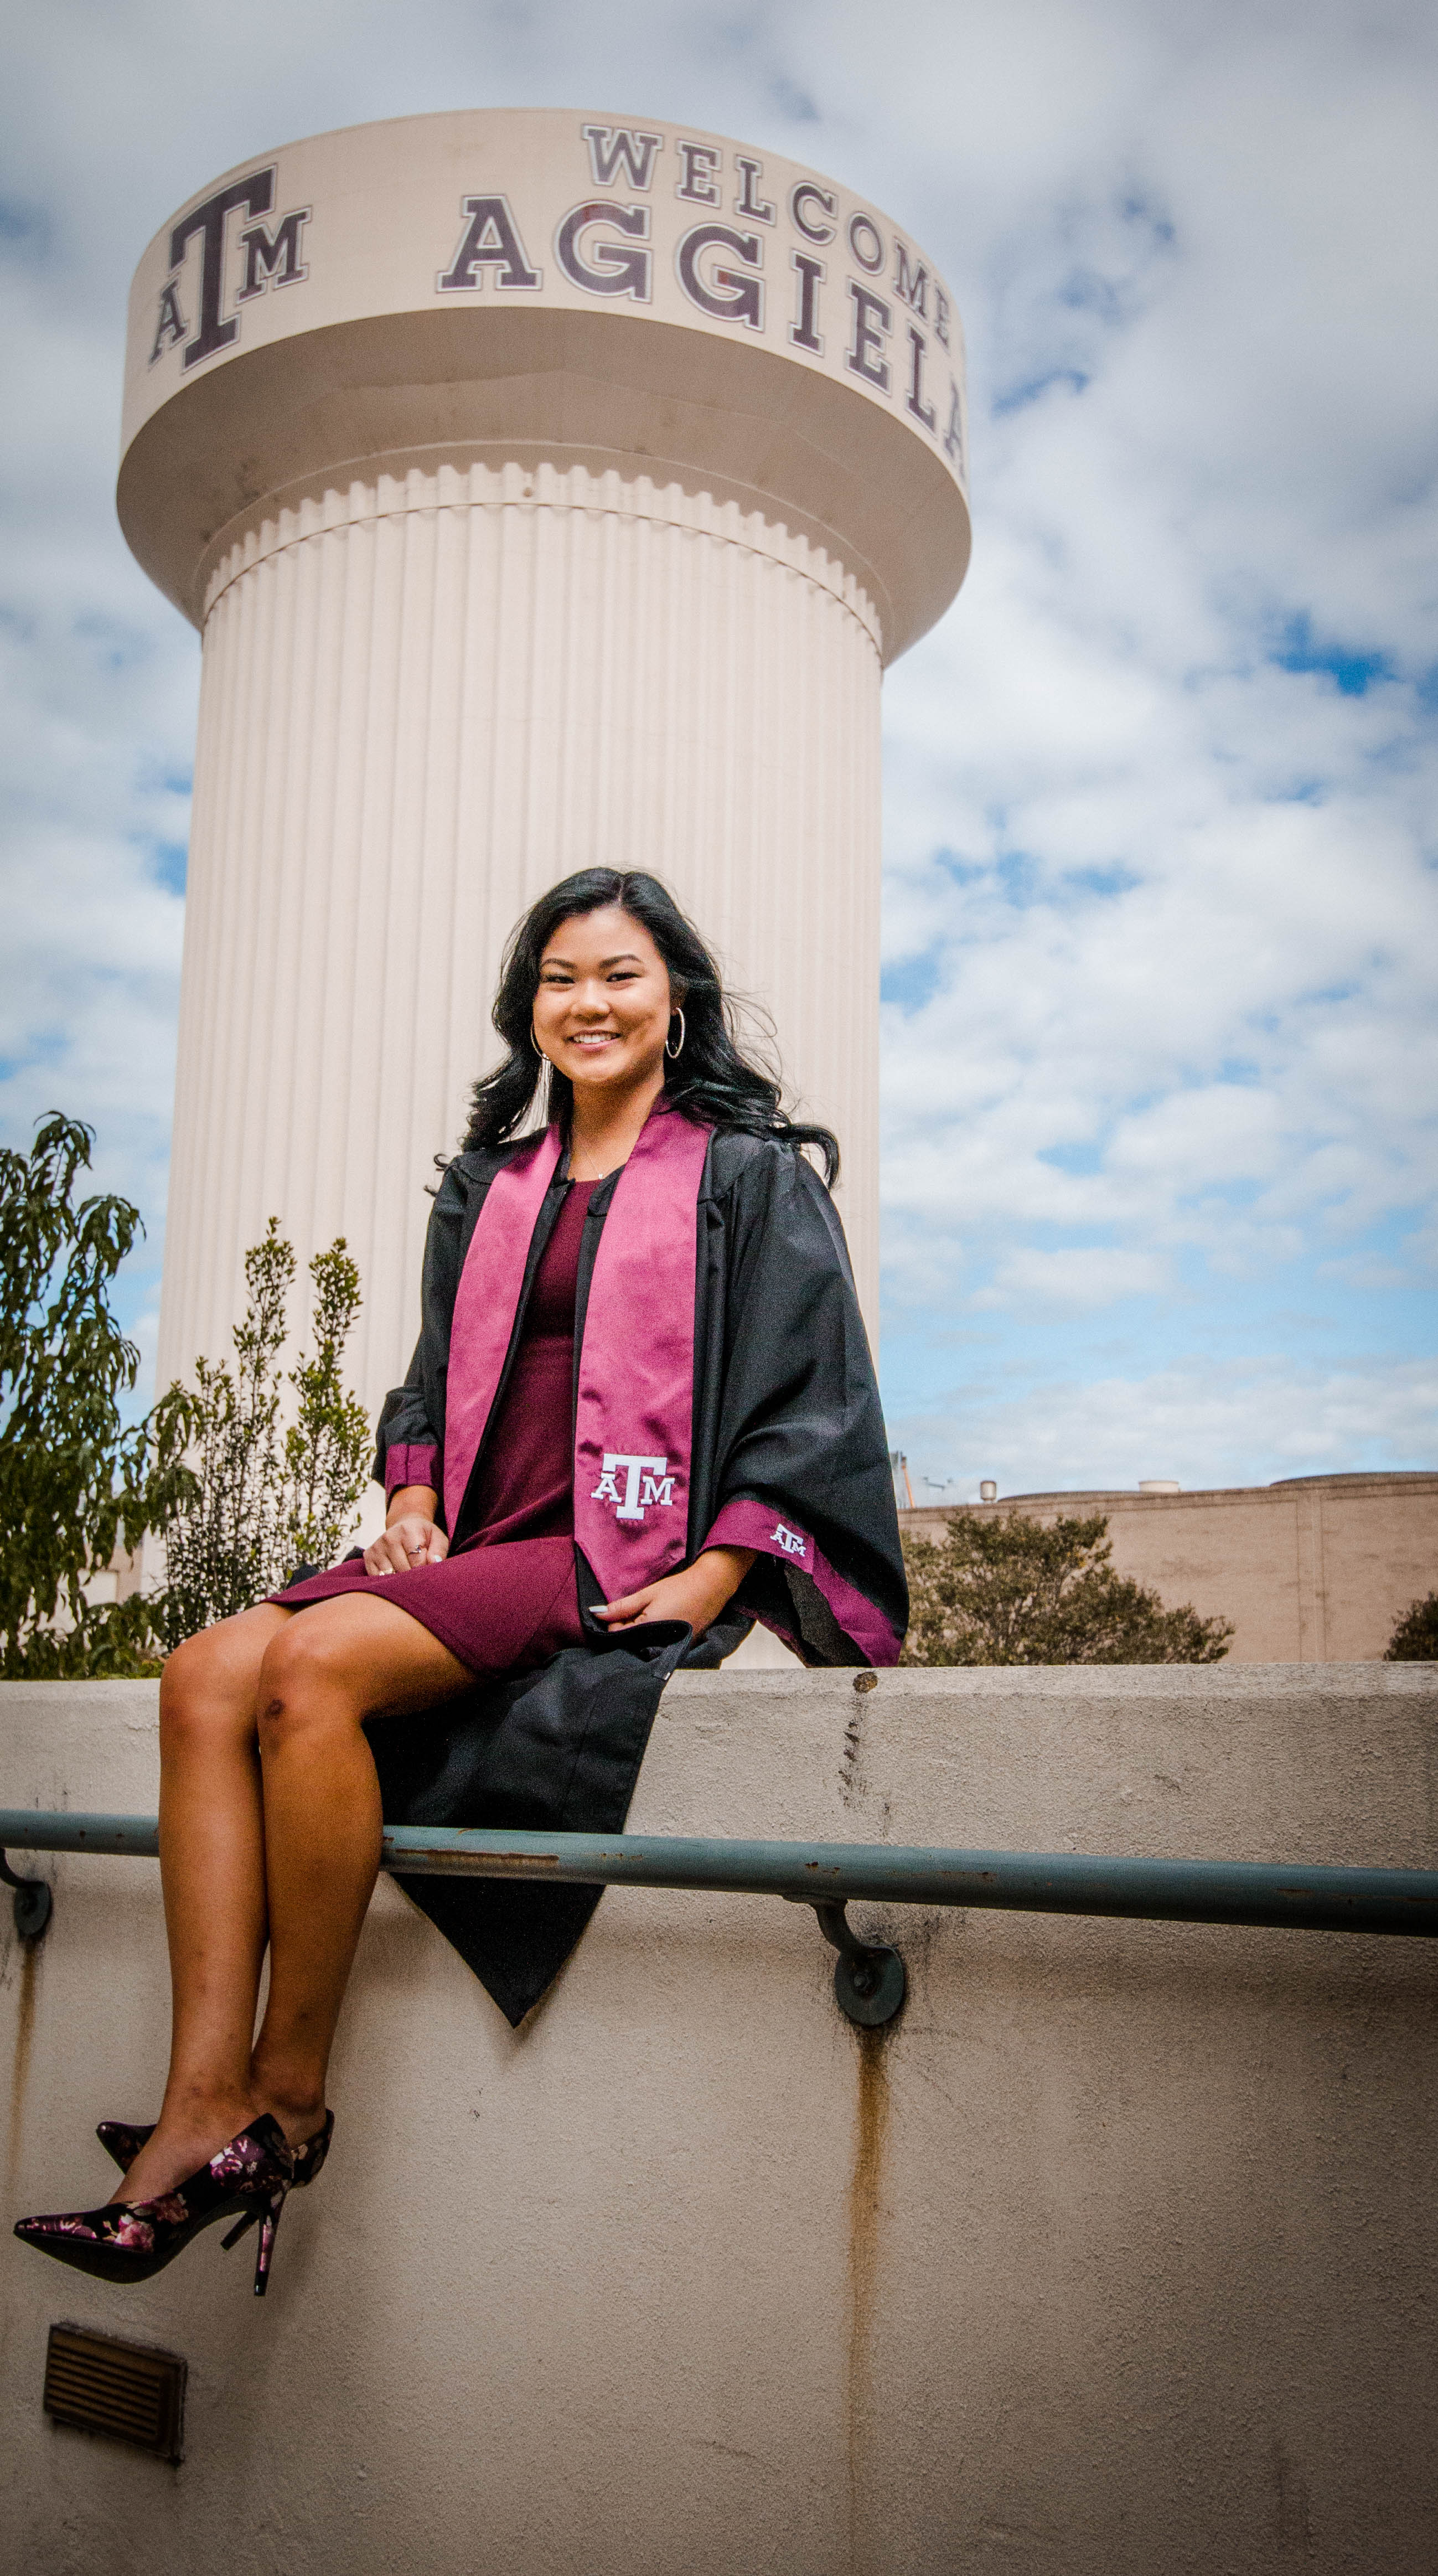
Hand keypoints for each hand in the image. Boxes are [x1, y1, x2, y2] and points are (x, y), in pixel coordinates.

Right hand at [363, 1513, 448, 1576]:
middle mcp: (389, 1537)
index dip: (425, 1571)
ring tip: (407, 1572)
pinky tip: (395, 1573)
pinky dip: (387, 1581)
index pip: (417, 1562)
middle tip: (418, 1574)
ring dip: (400, 1580)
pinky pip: (377, 1578)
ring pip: (390, 1577)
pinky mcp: (368, 1556)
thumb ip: (439, 1550)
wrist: (405, 1526)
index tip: (427, 1570)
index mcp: (407, 1531)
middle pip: (403, 1571)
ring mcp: (377, 1547)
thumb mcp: (437, 1538)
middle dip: (413, 1578)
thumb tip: (433, 1563)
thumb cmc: (423, 1535)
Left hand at [592, 1546, 754, 1636]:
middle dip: (628, 1629)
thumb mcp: (647, 1594)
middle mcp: (658, 1645)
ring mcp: (671, 1648)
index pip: (617, 1636)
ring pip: (644, 1646)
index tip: (623, 1610)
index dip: (614, 1623)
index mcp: (647, 1630)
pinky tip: (664, 1623)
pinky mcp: (681, 1649)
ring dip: (642, 1634)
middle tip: (641, 1610)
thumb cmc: (680, 1588)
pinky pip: (659, 1647)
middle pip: (630, 1643)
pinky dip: (656, 1638)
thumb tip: (597, 1614)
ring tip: (654, 1615)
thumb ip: (621, 1607)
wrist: (711, 1587)